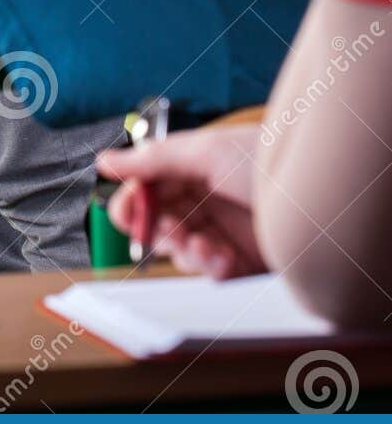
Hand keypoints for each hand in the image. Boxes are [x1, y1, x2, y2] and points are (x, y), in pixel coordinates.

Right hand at [96, 123, 265, 279]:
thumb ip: (151, 160)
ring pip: (183, 251)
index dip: (134, 203)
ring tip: (205, 246)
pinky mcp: (243, 261)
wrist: (320, 197)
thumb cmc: (263, 161)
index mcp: (193, 168)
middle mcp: (206, 199)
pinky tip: (223, 258)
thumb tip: (104, 162)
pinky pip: (211, 272)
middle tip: (172, 232)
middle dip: (161, 231)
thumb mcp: (203, 151)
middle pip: (161, 224)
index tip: (128, 216)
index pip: (148, 189)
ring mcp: (224, 230)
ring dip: (187, 251)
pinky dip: (211, 267)